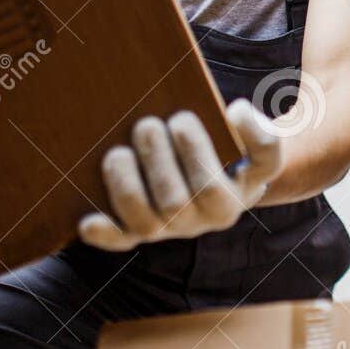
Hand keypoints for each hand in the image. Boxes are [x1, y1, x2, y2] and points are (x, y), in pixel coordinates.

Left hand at [78, 99, 284, 250]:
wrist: (209, 181)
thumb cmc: (221, 146)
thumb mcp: (242, 136)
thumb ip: (248, 123)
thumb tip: (235, 113)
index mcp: (247, 183)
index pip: (261, 162)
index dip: (251, 136)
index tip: (232, 108)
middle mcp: (217, 212)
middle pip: (199, 193)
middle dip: (170, 158)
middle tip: (150, 124)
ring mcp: (179, 226)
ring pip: (158, 220)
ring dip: (133, 186)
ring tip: (118, 153)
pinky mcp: (144, 232)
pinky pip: (124, 240)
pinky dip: (105, 233)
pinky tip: (87, 222)